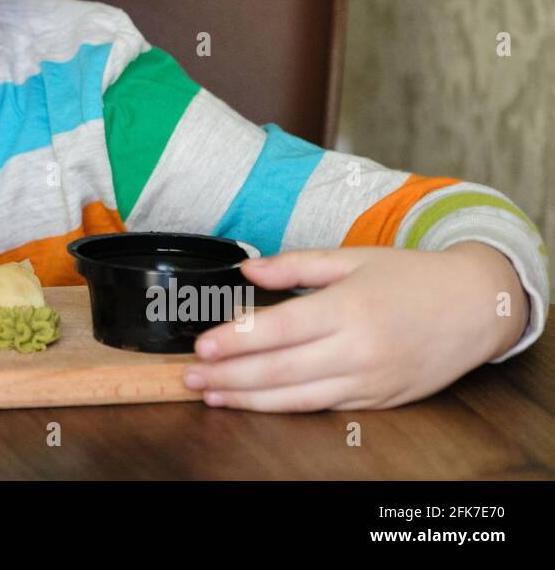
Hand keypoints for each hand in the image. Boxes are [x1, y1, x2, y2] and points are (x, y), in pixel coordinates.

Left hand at [181, 242, 529, 411]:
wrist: (477, 307)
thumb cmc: (411, 277)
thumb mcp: (352, 258)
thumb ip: (295, 266)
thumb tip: (247, 269)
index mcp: (348, 309)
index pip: (278, 329)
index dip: (235, 340)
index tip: (201, 345)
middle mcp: (358, 350)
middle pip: (279, 371)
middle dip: (228, 376)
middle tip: (189, 376)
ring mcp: (369, 381)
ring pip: (297, 398)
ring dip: (248, 399)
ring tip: (211, 394)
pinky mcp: (378, 402)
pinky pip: (322, 408)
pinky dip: (285, 408)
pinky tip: (255, 402)